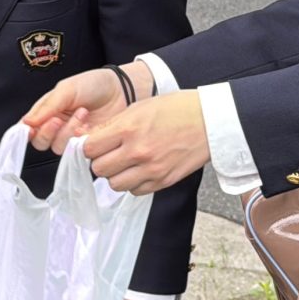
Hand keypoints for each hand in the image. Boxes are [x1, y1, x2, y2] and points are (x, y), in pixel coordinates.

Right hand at [22, 62, 143, 152]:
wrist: (122, 89)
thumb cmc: (94, 84)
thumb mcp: (67, 89)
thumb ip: (47, 106)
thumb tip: (26, 123)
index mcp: (46, 111)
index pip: (28, 127)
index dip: (26, 131)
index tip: (30, 128)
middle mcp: (56, 127)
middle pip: (40, 142)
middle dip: (48, 132)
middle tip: (58, 119)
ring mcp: (71, 137)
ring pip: (58, 147)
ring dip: (68, 131)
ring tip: (82, 112)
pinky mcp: (87, 146)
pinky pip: (76, 151)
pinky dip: (81, 139)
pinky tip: (88, 124)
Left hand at [84, 91, 210, 195]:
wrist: (210, 122)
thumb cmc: (176, 109)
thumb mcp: (140, 107)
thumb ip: (113, 125)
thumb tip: (88, 138)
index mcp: (128, 128)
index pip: (90, 149)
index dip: (89, 147)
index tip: (94, 145)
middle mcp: (137, 151)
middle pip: (99, 169)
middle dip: (100, 161)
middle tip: (109, 154)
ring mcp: (151, 169)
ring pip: (114, 184)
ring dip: (116, 175)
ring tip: (125, 163)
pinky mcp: (162, 181)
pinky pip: (135, 191)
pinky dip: (133, 183)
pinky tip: (140, 170)